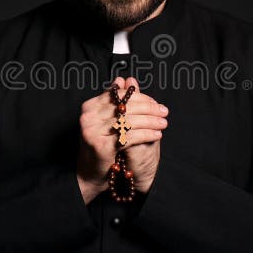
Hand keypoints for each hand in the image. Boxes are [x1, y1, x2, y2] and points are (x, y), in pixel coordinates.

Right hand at [76, 76, 168, 203]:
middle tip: (164, 111)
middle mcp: (88, 117)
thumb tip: (124, 79)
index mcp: (89, 107)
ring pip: (129, 121)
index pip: (119, 95)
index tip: (155, 103)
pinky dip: (146, 134)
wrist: (89, 173)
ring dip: (151, 122)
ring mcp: (93, 131)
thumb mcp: (105, 120)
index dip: (140, 98)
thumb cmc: (100, 144)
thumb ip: (114, 101)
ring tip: (163, 123)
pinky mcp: (102, 146)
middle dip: (148, 109)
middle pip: (125, 107)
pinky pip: (130, 136)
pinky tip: (157, 134)